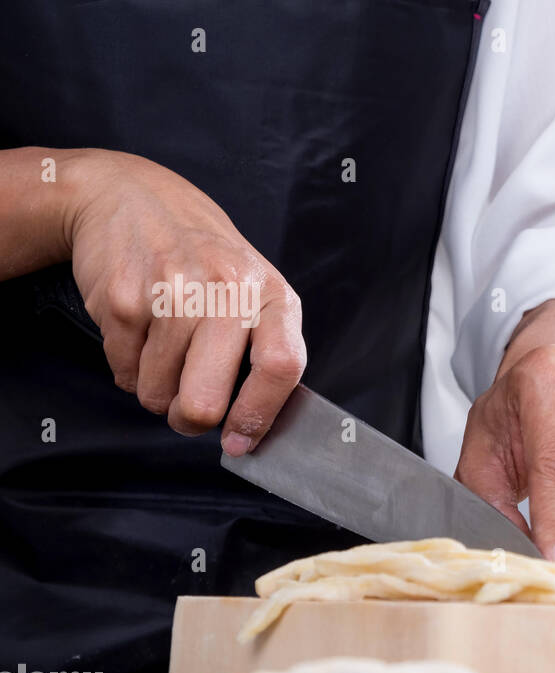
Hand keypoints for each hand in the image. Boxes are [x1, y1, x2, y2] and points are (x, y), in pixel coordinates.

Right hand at [64, 149, 304, 454]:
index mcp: (270, 296)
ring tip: (164, 350)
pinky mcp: (123, 298)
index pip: (281, 367)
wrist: (132, 196)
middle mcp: (226, 292)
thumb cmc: (204, 258)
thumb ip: (264, 350)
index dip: (258, 416)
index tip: (240, 442)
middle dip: (191, 419)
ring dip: (156, 389)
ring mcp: (172, 294)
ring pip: (157, 394)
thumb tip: (254, 426)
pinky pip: (123, 372)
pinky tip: (139, 332)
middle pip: (206, 400)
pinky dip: (128, 367)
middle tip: (188, 409)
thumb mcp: (254, 290)